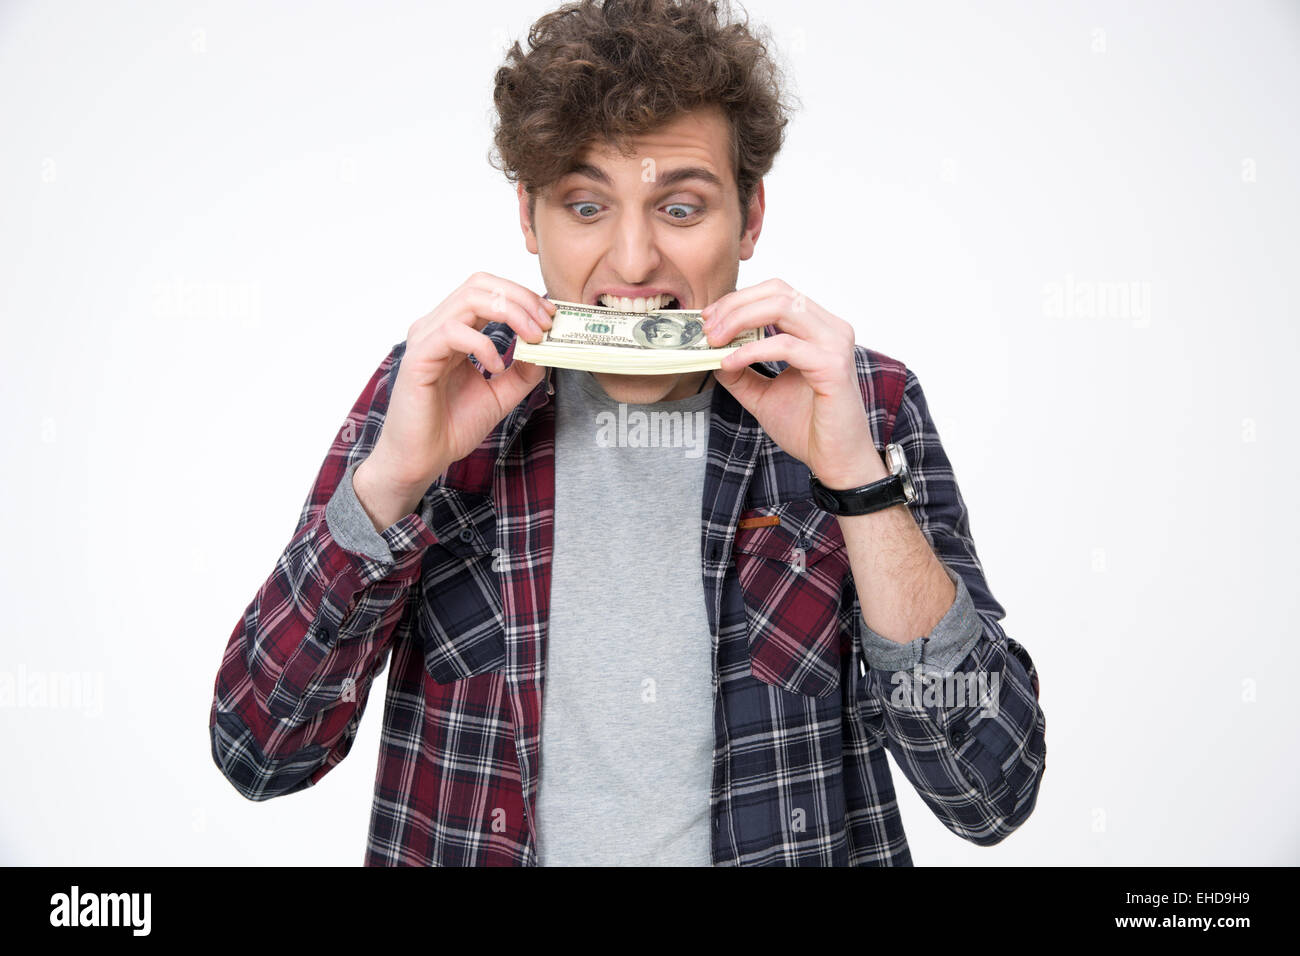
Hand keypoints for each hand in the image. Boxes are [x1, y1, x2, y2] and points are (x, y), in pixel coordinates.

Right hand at [364, 272, 555, 493]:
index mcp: (455, 329)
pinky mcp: (418, 357)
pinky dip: (483, 345)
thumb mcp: (502, 394)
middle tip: (545, 323)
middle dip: (520, 298)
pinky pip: (453, 332)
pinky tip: (496, 367)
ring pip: (469, 299)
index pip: (488, 291)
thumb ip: (523, 371)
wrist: (423, 458)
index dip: (522, 296)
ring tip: (531, 340)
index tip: (550, 317)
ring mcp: (426, 339)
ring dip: (510, 314)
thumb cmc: (452, 425)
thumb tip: (546, 349)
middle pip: (480, 284)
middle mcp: (437, 327)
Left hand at [703, 279, 884, 487]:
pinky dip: (751, 350)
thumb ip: (740, 373)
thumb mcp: (762, 394)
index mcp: (819, 329)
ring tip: (714, 341)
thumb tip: (711, 353)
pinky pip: (784, 345)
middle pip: (777, 292)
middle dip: (735, 305)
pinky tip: (731, 362)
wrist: (835, 461)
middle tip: (707, 328)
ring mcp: (835, 344)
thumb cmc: (808, 428)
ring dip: (740, 320)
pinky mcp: (832, 366)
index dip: (739, 300)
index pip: (777, 292)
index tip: (709, 319)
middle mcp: (831, 329)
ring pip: (781, 307)